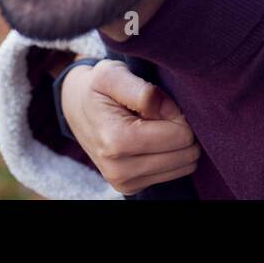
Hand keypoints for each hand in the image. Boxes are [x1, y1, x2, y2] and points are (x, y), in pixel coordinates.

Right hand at [61, 59, 200, 194]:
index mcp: (116, 141)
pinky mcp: (130, 187)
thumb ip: (142, 90)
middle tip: (160, 113)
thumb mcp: (113, 74)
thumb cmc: (98, 88)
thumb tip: (170, 111)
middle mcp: (119, 169)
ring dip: (177, 143)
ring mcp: (124, 182)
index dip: (179, 113)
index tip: (162, 102)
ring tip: (154, 125)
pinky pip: (174, 173)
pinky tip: (151, 139)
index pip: (181, 135)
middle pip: (186, 153)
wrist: (77, 109)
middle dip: (181, 129)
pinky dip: (170, 154)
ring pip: (184, 165)